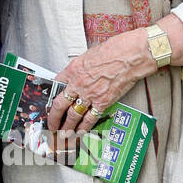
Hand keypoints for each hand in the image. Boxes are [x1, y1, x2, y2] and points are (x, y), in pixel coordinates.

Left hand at [47, 16, 182, 134]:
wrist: (132, 55)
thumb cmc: (116, 49)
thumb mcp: (90, 54)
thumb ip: (81, 67)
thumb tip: (76, 75)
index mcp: (73, 69)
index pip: (56, 85)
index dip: (52, 96)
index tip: (50, 103)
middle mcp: (79, 83)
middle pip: (60, 105)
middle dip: (53, 118)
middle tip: (51, 124)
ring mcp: (90, 94)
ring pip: (73, 115)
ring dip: (67, 126)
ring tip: (63, 133)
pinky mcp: (104, 102)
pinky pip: (90, 118)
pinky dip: (84, 127)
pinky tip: (80, 131)